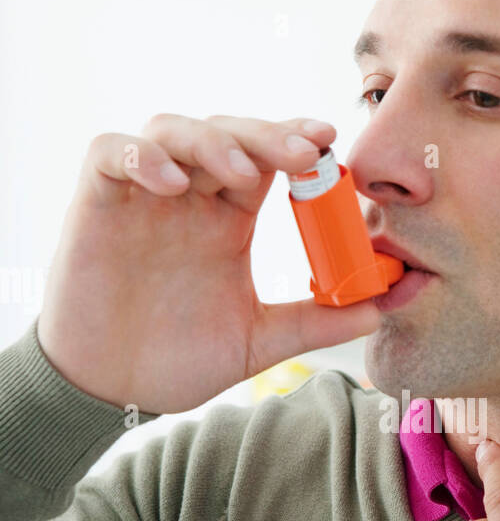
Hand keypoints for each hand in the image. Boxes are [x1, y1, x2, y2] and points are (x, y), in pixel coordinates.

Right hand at [37, 114, 382, 412]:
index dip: (296, 141)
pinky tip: (171, 185)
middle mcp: (189, 197)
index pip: (268, 159)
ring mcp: (142, 196)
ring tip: (240, 172)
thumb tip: (382, 306)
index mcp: (229, 219)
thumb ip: (316, 321)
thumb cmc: (176, 360)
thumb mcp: (258, 342)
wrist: (111, 391)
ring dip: (211, 140)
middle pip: (228, 133)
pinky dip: (141, 156)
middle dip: (267, 134)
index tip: (332, 144)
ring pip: (173, 129)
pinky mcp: (96, 203)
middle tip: (305, 151)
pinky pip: (111, 154)